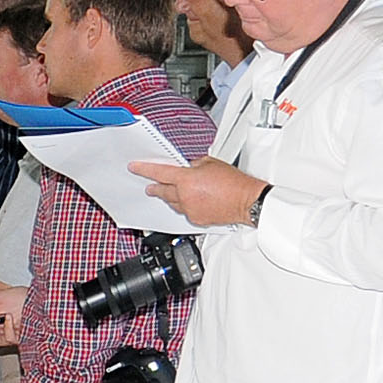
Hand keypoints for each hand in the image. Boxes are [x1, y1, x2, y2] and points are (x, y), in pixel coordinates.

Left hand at [132, 155, 263, 226]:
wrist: (248, 201)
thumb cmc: (234, 182)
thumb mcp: (211, 163)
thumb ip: (194, 164)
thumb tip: (186, 167)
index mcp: (186, 179)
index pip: (159, 173)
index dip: (144, 169)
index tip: (134, 167)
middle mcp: (185, 196)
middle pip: (162, 191)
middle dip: (155, 187)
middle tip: (150, 186)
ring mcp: (190, 209)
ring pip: (173, 203)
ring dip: (171, 197)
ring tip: (175, 192)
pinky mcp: (196, 219)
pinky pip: (185, 211)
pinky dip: (185, 205)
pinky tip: (192, 201)